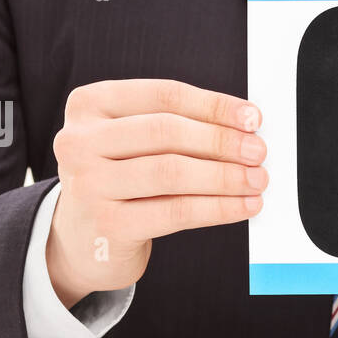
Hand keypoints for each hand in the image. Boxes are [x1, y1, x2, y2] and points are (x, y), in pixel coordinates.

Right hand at [47, 79, 266, 307]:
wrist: (83, 241)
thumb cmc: (118, 182)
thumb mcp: (132, 143)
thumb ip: (176, 127)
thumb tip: (242, 128)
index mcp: (90, 105)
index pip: (163, 95)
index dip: (214, 105)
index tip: (251, 117)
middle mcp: (80, 141)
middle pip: (167, 131)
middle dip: (221, 141)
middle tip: (257, 151)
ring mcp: (89, 184)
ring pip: (172, 172)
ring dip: (224, 176)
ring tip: (256, 180)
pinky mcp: (108, 225)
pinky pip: (176, 211)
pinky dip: (218, 208)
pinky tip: (243, 206)